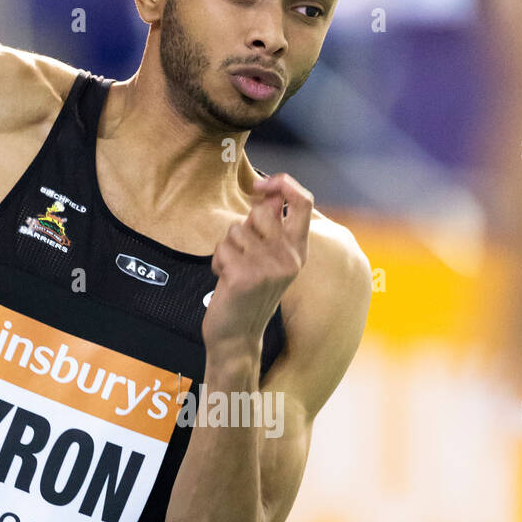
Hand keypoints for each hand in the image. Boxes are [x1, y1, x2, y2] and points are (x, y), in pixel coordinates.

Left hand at [203, 173, 311, 359]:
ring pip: (236, 230)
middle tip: (243, 256)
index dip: (283, 183)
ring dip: (227, 248)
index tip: (261, 184)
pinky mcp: (244, 275)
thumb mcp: (270, 260)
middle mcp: (289, 258)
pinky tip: (226, 282)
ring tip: (235, 272)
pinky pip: (221, 248)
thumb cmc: (250, 294)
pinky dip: (217, 263)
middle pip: (260, 211)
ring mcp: (268, 267)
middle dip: (243, 228)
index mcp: (299, 251)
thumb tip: (270, 191)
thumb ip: (273, 227)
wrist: (237, 338)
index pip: (304, 202)